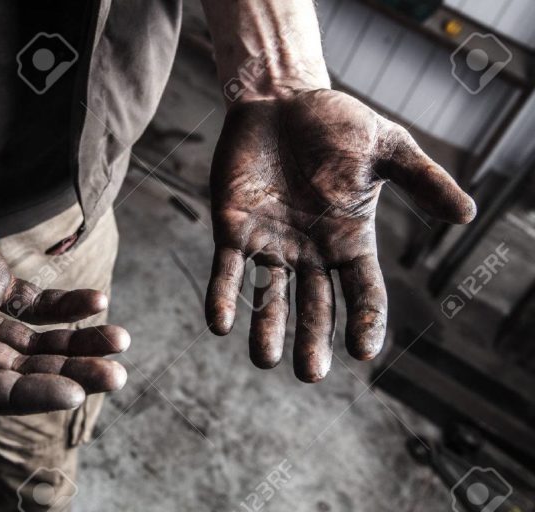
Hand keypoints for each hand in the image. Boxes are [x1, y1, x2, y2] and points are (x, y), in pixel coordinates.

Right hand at [0, 145, 128, 413]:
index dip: (24, 395)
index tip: (73, 393)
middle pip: (17, 373)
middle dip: (67, 376)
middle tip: (115, 376)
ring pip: (33, 343)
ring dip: (76, 347)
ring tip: (121, 342)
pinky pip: (35, 305)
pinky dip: (66, 307)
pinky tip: (98, 301)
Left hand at [205, 88, 475, 381]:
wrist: (281, 101)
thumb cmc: (336, 124)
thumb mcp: (387, 147)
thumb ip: (422, 180)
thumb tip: (467, 215)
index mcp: (349, 240)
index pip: (362, 290)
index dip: (364, 320)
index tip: (363, 351)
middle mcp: (310, 252)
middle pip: (314, 306)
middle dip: (311, 339)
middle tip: (309, 373)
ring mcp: (271, 244)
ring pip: (268, 296)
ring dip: (265, 329)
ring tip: (264, 359)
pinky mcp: (233, 230)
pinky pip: (227, 270)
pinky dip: (223, 296)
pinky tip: (219, 324)